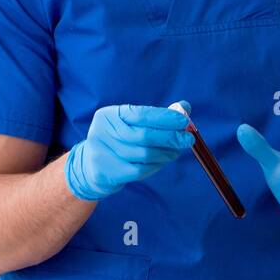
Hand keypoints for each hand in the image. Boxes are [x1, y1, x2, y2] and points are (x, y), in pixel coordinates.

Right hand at [64, 103, 193, 200]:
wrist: (92, 165)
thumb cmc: (118, 140)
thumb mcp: (130, 124)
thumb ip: (156, 116)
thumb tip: (185, 108)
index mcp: (109, 115)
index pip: (141, 114)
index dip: (164, 118)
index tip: (183, 121)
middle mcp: (103, 132)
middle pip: (144, 136)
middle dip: (170, 137)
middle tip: (187, 139)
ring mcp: (104, 153)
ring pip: (144, 154)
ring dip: (166, 153)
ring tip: (175, 151)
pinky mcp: (109, 172)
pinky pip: (140, 170)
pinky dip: (156, 165)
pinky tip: (162, 161)